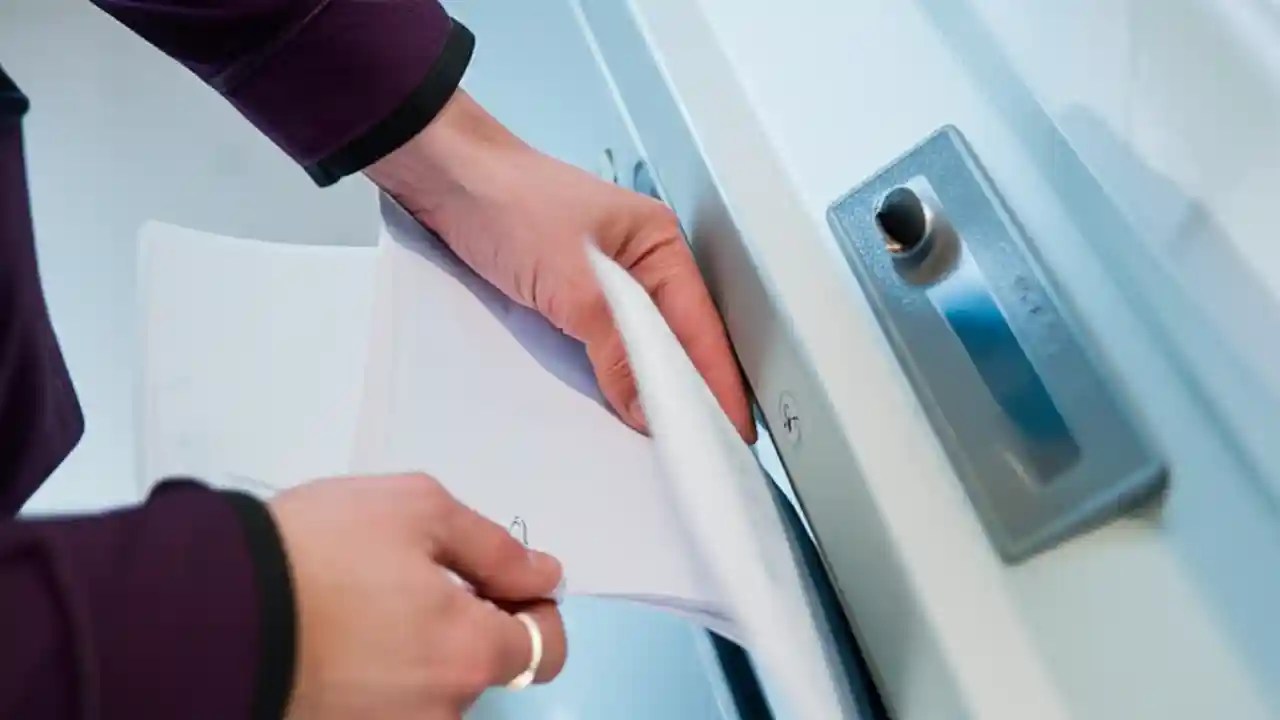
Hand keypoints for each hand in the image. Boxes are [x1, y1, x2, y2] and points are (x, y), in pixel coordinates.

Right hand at [269, 473, 565, 719]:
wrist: (204, 608)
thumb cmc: (317, 549)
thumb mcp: (417, 509)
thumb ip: (495, 547)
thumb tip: (544, 576)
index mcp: (468, 654)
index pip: (545, 651)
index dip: (533, 610)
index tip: (498, 584)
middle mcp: (438, 712)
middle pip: (480, 668)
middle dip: (460, 626)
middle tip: (404, 580)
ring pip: (429, 688)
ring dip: (413, 652)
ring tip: (358, 609)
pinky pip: (382, 703)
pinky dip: (373, 675)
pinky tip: (336, 640)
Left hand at [368, 91, 755, 441]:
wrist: (445, 181)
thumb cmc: (510, 202)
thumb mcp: (572, 282)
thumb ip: (614, 348)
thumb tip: (645, 408)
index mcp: (660, 245)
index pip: (701, 326)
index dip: (718, 381)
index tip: (731, 431)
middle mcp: (642, 266)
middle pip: (679, 341)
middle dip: (691, 392)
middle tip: (704, 447)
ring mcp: (608, 284)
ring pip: (644, 349)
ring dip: (653, 389)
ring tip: (669, 438)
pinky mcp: (575, 301)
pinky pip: (609, 349)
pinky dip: (618, 379)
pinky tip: (622, 408)